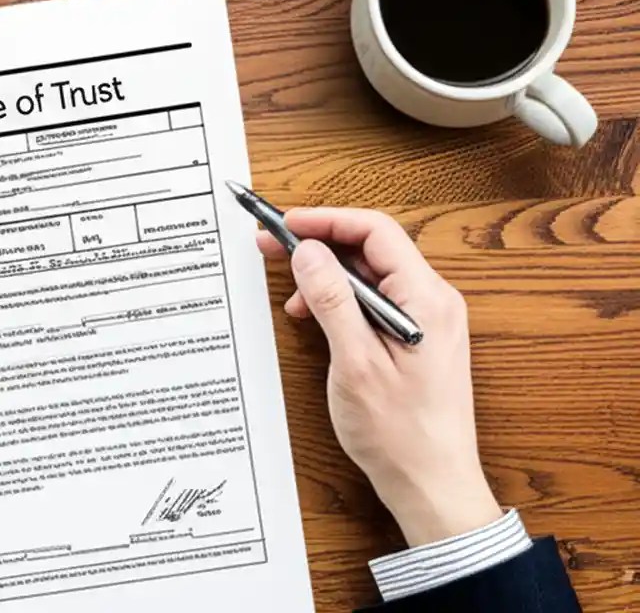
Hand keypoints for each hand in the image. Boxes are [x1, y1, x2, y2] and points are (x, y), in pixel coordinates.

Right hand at [257, 208, 500, 546]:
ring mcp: (426, 319)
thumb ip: (333, 302)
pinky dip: (339, 300)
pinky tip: (314, 317)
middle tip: (271, 247)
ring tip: (289, 292)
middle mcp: (432, 301)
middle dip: (319, 244)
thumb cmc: (401, 434)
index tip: (286, 224)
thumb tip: (309, 253)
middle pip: (372, 248)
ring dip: (326, 275)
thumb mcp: (355, 363)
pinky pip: (374, 300)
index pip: (376, 232)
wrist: (431, 484)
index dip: (326, 221)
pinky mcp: (414, 337)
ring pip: (370, 274)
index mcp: (426, 299)